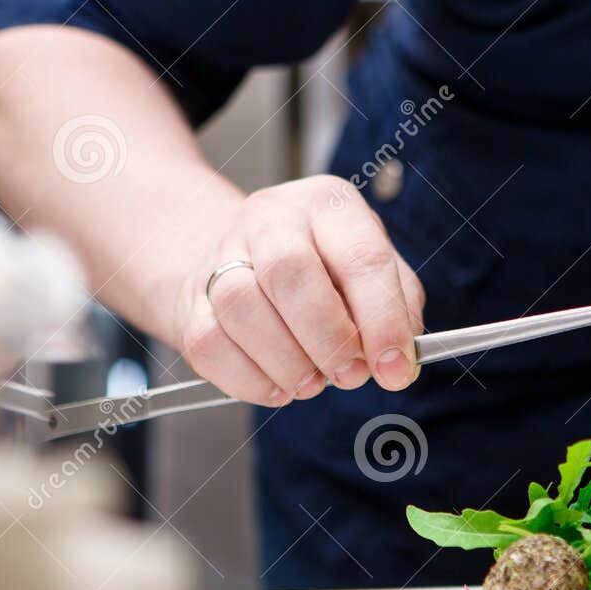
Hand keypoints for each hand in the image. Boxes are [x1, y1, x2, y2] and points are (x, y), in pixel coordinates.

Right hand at [173, 176, 425, 404]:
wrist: (236, 256)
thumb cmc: (320, 269)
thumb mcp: (371, 272)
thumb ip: (396, 310)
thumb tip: (400, 361)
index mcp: (328, 204)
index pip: (361, 258)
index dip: (382, 321)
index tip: (394, 368)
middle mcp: (271, 218)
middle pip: (289, 272)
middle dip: (328, 338)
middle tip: (350, 375)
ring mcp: (221, 254)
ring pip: (241, 306)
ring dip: (287, 361)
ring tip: (313, 382)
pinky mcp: (190, 299)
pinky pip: (210, 344)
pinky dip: (250, 379)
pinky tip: (279, 385)